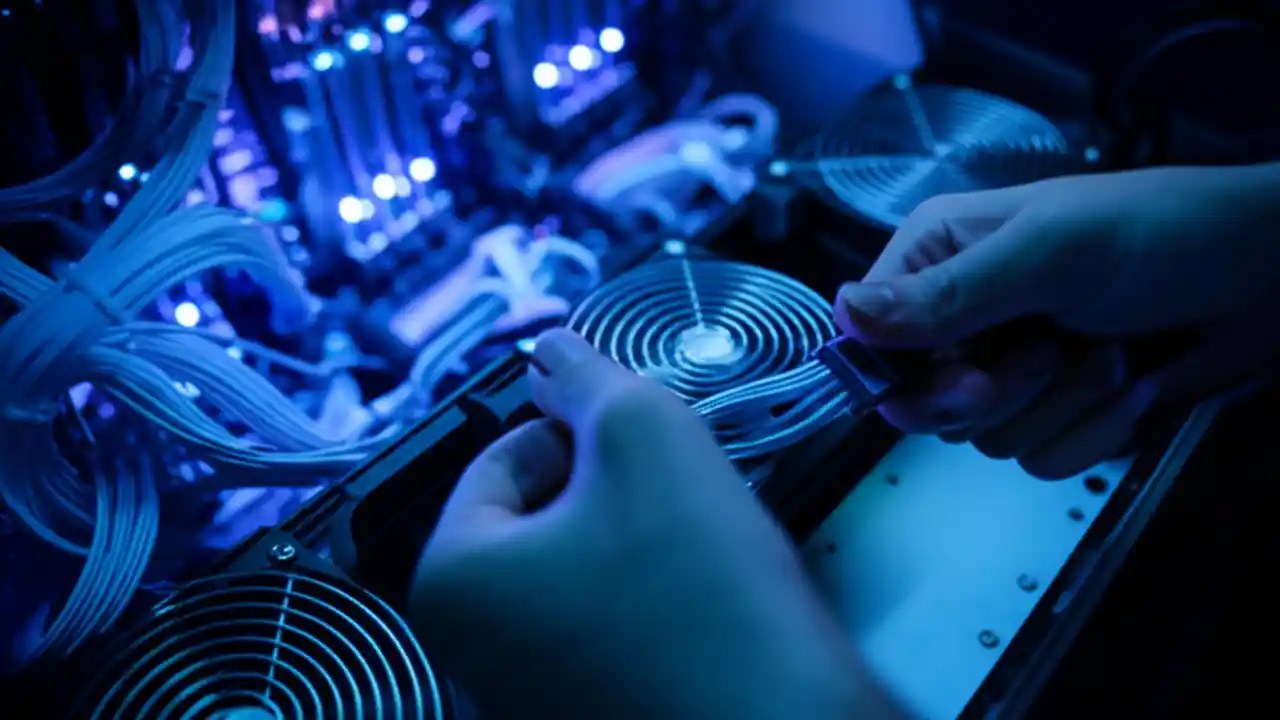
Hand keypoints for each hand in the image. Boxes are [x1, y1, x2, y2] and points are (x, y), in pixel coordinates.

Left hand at [409, 329, 900, 718]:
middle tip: (680, 502)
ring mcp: (521, 693)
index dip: (586, 431)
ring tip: (696, 559)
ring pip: (579, 569)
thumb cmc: (708, 605)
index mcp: (451, 580)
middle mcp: (467, 649)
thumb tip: (550, 350)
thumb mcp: (646, 440)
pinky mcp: (581, 716)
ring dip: (636, 543)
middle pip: (539, 514)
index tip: (648, 447)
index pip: (504, 454)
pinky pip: (605, 627)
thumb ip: (587, 376)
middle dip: (613, 492)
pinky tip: (697, 610)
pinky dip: (648, 603)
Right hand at [836, 164, 1279, 478]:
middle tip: (1048, 356)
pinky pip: (1036, 456)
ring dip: (1060, 406)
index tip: (964, 382)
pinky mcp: (1053, 409)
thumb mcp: (1050, 253)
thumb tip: (845, 315)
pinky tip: (1130, 384)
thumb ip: (947, 293)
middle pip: (922, 401)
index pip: (868, 338)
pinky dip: (1090, 432)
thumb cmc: (1161, 234)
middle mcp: (961, 315)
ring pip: (983, 436)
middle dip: (997, 393)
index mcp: (939, 256)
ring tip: (1109, 351)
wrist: (1267, 274)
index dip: (901, 376)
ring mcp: (1007, 365)